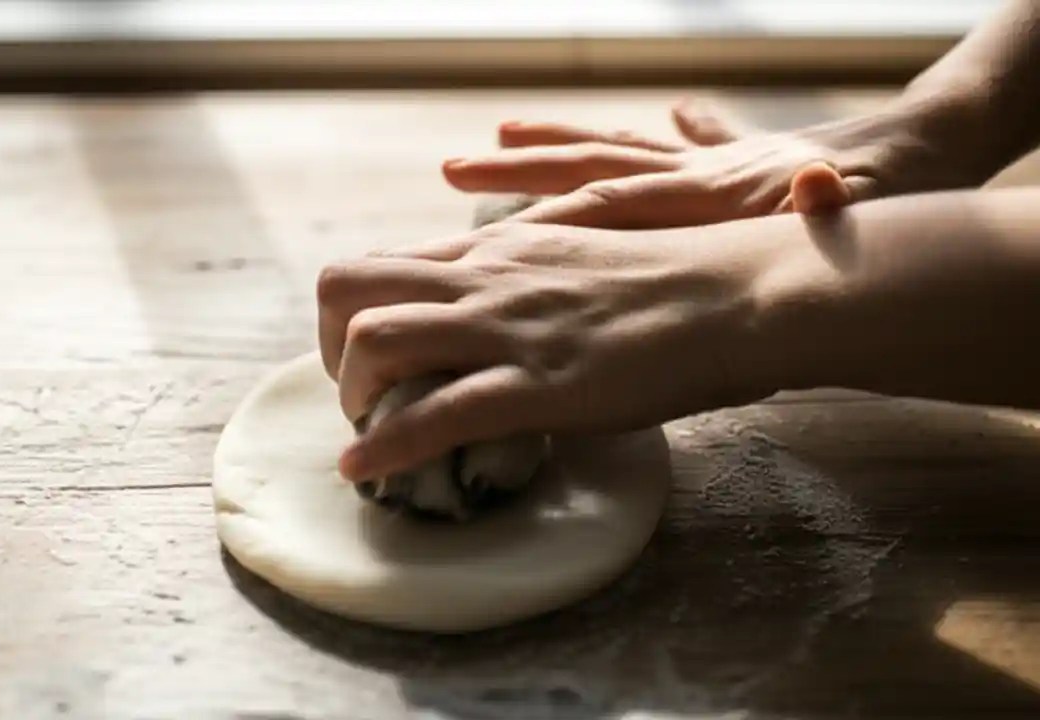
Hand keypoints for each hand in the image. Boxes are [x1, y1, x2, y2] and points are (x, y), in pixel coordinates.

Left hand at [316, 220, 781, 481]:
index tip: (372, 365)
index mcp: (489, 251)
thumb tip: (485, 309)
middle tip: (363, 396)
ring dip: (352, 393)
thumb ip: (517, 278)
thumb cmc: (668, 283)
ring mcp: (505, 329)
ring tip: (371, 430)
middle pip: (345, 287)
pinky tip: (361, 468)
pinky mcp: (536, 384)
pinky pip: (433, 414)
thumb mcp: (572, 261)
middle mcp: (481, 280)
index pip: (377, 266)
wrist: (737, 295)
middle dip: (329, 349)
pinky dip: (384, 446)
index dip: (351, 318)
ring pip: (374, 340)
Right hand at [440, 98, 953, 228]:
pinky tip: (644, 120)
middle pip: (591, 167)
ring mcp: (707, 165)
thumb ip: (824, 201)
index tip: (482, 234)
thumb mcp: (855, 205)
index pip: (611, 201)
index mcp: (708, 190)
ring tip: (493, 141)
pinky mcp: (730, 162)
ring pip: (612, 153)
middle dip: (520, 173)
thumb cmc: (885, 190)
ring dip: (553, 149)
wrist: (921, 148)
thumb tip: (817, 190)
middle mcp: (693, 173)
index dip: (548, 215)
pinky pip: (675, 150)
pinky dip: (655, 136)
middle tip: (451, 170)